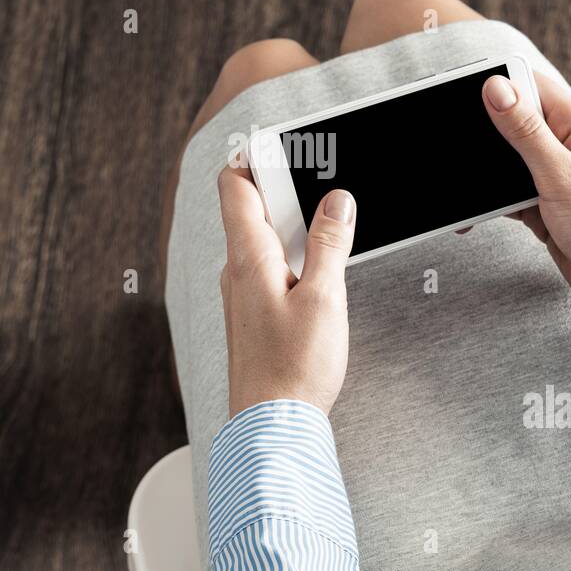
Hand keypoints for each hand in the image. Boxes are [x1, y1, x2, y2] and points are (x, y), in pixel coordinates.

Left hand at [218, 163, 356, 415]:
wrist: (272, 428)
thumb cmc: (294, 369)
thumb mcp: (325, 298)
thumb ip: (331, 244)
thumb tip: (337, 200)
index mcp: (247, 257)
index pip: (234, 186)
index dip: (252, 156)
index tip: (281, 142)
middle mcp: (236, 271)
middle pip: (250, 208)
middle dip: (283, 186)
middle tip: (321, 174)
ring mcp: (242, 294)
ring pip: (262, 240)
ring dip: (291, 222)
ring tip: (329, 217)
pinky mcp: (254, 315)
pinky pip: (268, 267)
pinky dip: (292, 253)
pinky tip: (319, 266)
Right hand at [482, 71, 570, 310]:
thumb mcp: (560, 174)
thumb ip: (526, 131)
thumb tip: (497, 87)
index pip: (531, 85)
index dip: (498, 85)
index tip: (464, 94)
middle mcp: (567, 144)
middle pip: (514, 123)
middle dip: (484, 133)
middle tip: (455, 145)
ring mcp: (555, 175)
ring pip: (508, 161)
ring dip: (485, 173)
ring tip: (460, 186)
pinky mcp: (546, 203)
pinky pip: (510, 193)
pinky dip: (491, 202)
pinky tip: (473, 215)